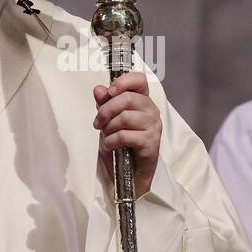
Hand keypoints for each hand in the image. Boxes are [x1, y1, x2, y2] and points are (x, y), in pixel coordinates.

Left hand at [92, 71, 161, 196]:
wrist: (131, 172)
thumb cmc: (123, 143)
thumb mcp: (109, 121)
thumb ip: (105, 103)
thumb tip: (98, 89)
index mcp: (143, 100)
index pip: (140, 80)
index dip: (123, 81)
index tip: (110, 92)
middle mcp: (151, 110)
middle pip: (127, 98)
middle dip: (106, 110)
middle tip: (97, 122)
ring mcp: (154, 126)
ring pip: (125, 117)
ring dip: (109, 128)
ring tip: (106, 135)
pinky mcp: (151, 142)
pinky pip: (125, 135)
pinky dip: (111, 140)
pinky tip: (110, 145)